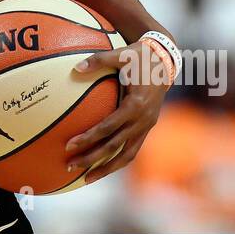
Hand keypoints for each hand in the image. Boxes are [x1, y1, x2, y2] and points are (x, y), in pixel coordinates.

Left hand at [63, 41, 169, 184]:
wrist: (165, 61)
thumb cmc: (139, 57)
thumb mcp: (120, 55)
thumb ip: (98, 61)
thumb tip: (75, 68)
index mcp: (136, 105)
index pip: (108, 127)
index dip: (89, 138)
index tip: (69, 145)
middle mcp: (143, 120)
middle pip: (114, 147)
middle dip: (91, 159)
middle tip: (69, 166)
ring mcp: (147, 127)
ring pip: (125, 155)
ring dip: (105, 168)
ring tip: (85, 179)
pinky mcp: (147, 129)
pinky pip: (132, 151)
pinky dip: (117, 162)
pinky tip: (102, 168)